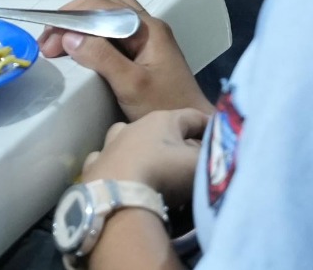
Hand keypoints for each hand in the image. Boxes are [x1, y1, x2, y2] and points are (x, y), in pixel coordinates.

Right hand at [41, 0, 207, 120]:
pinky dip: (93, 36)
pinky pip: (114, 33)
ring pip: (109, 16)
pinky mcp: (144, 54)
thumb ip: (102, 58)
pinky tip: (80, 50)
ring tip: (60, 44)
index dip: (72, 17)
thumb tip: (69, 36)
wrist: (194, 127)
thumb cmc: (166, 108)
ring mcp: (147, 39)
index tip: (49, 40)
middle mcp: (148, 27)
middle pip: (105, 4)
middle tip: (50, 43)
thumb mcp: (131, 85)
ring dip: (83, 24)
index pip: (103, 5)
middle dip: (74, 17)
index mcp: (147, 28)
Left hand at [82, 106, 208, 207]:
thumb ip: (209, 156)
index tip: (219, 134)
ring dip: (140, 148)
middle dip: (175, 139)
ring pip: (127, 138)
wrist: (117, 196)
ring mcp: (109, 146)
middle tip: (189, 155)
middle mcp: (133, 126)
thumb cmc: (162, 173)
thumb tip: (211, 153)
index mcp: (162, 120)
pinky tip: (118, 175)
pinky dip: (115, 165)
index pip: (193, 116)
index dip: (208, 125)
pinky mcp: (93, 167)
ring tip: (149, 163)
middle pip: (160, 127)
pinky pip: (106, 160)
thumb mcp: (198, 164)